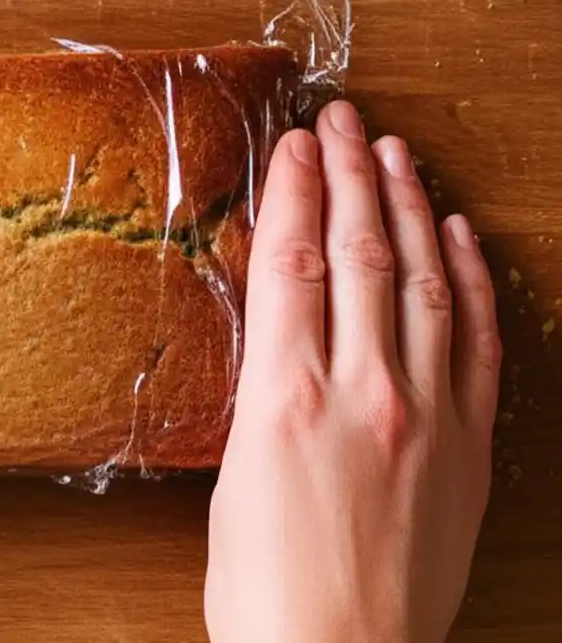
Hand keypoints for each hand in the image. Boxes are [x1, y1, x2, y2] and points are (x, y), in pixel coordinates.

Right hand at [205, 101, 500, 641]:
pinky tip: (461, 237)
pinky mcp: (469, 446)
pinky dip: (474, 281)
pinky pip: (480, 344)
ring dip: (412, 209)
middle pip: (360, 255)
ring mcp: (426, 414)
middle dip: (351, 175)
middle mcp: (363, 391)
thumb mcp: (235, 478)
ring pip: (427, 283)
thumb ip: (267, 398)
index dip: (295, 192)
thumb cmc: (267, 593)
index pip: (293, 263)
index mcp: (287, 399)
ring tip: (399, 156)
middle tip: (346, 121)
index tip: (295, 145)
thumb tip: (286, 343)